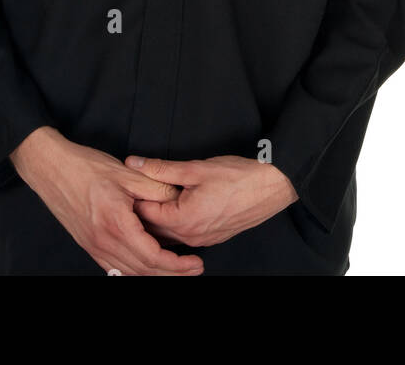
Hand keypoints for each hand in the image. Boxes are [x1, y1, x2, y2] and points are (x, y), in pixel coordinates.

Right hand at [10, 126, 204, 275]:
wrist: (52, 169)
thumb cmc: (87, 168)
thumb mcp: (128, 173)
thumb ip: (157, 188)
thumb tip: (180, 201)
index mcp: (116, 224)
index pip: (152, 257)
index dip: (176, 265)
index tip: (194, 263)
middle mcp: (103, 242)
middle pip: (142, 270)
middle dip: (171, 274)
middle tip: (193, 270)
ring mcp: (93, 246)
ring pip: (128, 272)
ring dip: (154, 275)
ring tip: (177, 270)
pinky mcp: (88, 245)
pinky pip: (114, 267)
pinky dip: (135, 270)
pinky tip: (148, 267)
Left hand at [127, 154, 298, 248]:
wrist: (273, 186)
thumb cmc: (238, 176)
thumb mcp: (196, 168)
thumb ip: (161, 168)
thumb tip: (134, 163)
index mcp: (183, 220)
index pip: (144, 215)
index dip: (135, 198)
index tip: (131, 185)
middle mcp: (191, 237)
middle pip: (154, 229)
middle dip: (145, 210)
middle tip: (140, 190)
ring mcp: (203, 240)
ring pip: (169, 234)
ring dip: (161, 218)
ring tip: (158, 196)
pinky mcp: (213, 238)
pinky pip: (185, 235)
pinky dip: (176, 223)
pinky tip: (178, 206)